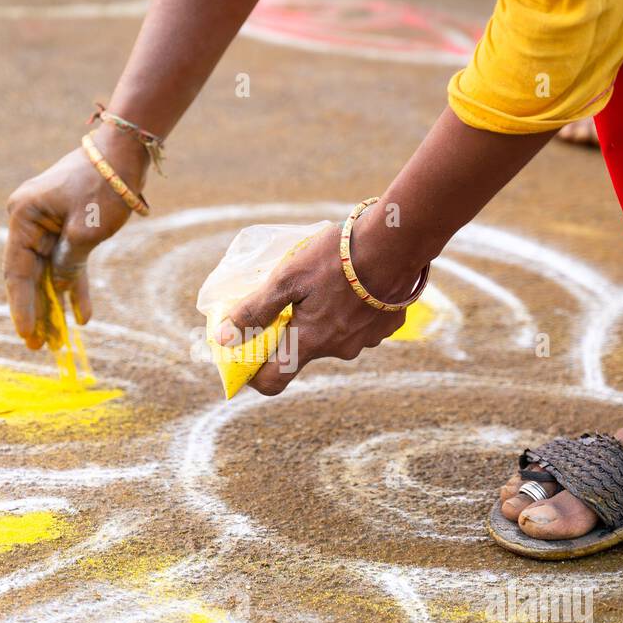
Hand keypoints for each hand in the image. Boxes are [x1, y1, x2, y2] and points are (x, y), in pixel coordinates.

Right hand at [4, 125, 148, 348]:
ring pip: (48, 273)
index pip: (17, 272)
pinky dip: (74, 286)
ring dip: (55, 305)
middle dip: (38, 312)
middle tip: (42, 347)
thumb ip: (67, 264)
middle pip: (30, 276)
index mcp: (23, 218)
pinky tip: (82, 315)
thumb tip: (55, 291)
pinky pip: (67, 263)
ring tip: (59, 341)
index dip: (22, 307)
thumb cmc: (104, 186)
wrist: (123, 153)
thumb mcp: (86, 231)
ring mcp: (47, 225)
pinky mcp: (67, 228)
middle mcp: (29, 222)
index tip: (28, 336)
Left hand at [216, 218, 420, 395]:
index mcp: (310, 341)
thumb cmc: (339, 257)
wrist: (398, 241)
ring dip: (324, 317)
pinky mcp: (388, 325)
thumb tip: (224, 337)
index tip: (245, 359)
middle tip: (289, 299)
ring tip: (326, 283)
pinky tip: (354, 283)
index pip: (274, 381)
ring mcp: (367, 340)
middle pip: (304, 351)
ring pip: (334, 335)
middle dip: (292, 331)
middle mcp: (339, 349)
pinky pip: (361, 325)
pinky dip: (352, 310)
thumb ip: (256, 309)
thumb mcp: (288, 276)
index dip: (254, 376)